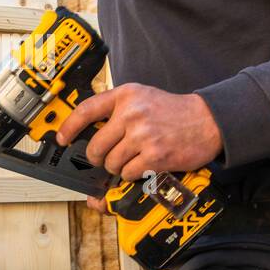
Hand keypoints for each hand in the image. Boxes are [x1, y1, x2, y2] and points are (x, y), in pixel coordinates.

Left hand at [55, 83, 223, 198]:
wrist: (207, 121)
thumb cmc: (173, 112)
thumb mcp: (143, 98)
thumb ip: (117, 109)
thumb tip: (89, 132)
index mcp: (125, 95)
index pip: (86, 110)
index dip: (69, 127)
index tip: (62, 138)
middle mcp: (131, 113)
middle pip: (96, 146)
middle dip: (98, 157)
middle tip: (107, 157)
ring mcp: (143, 135)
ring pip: (111, 162)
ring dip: (118, 167)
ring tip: (132, 158)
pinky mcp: (154, 155)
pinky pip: (128, 172)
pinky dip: (132, 174)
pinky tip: (144, 164)